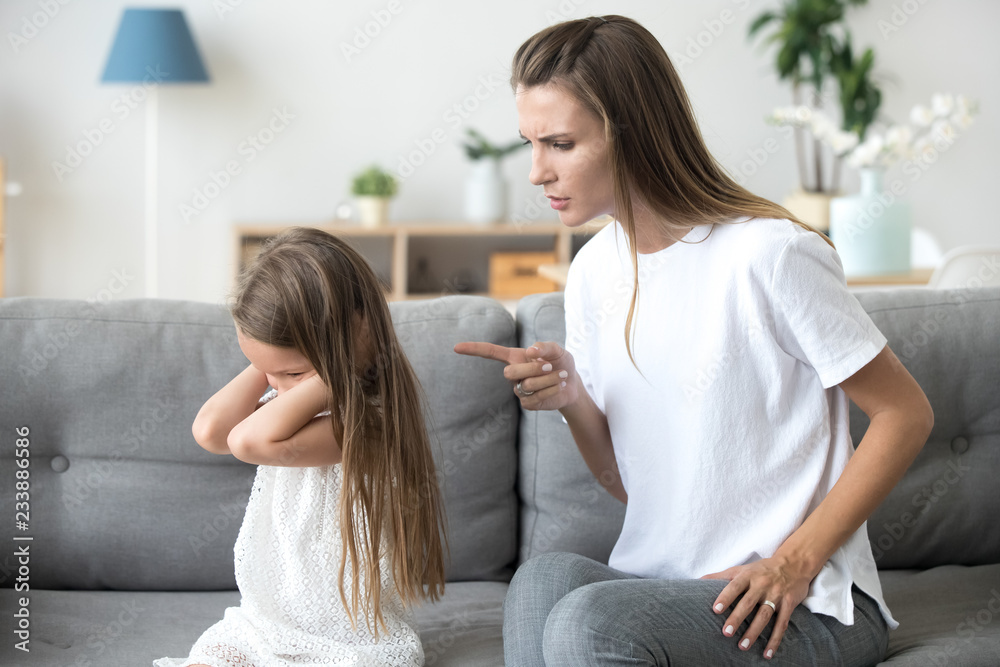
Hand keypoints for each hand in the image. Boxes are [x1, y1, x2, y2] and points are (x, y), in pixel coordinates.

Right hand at [453, 340, 576, 410]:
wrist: (572, 385)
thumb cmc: (561, 363)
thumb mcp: (557, 350)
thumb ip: (545, 346)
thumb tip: (530, 350)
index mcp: (515, 357)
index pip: (490, 352)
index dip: (474, 349)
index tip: (456, 348)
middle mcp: (514, 373)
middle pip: (509, 373)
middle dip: (531, 369)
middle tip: (549, 366)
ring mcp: (519, 390)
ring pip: (525, 385)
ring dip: (547, 379)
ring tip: (560, 375)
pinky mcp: (528, 403)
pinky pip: (534, 398)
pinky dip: (550, 391)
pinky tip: (557, 387)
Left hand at [701, 555, 813, 659]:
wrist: (794, 563)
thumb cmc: (762, 569)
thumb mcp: (742, 569)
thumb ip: (721, 576)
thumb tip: (698, 580)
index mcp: (748, 575)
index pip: (735, 586)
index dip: (725, 597)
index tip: (715, 610)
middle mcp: (762, 584)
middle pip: (748, 603)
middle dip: (737, 618)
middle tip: (726, 632)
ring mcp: (776, 595)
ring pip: (764, 615)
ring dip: (754, 632)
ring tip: (742, 646)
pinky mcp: (789, 604)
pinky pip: (782, 624)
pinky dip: (775, 640)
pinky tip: (767, 653)